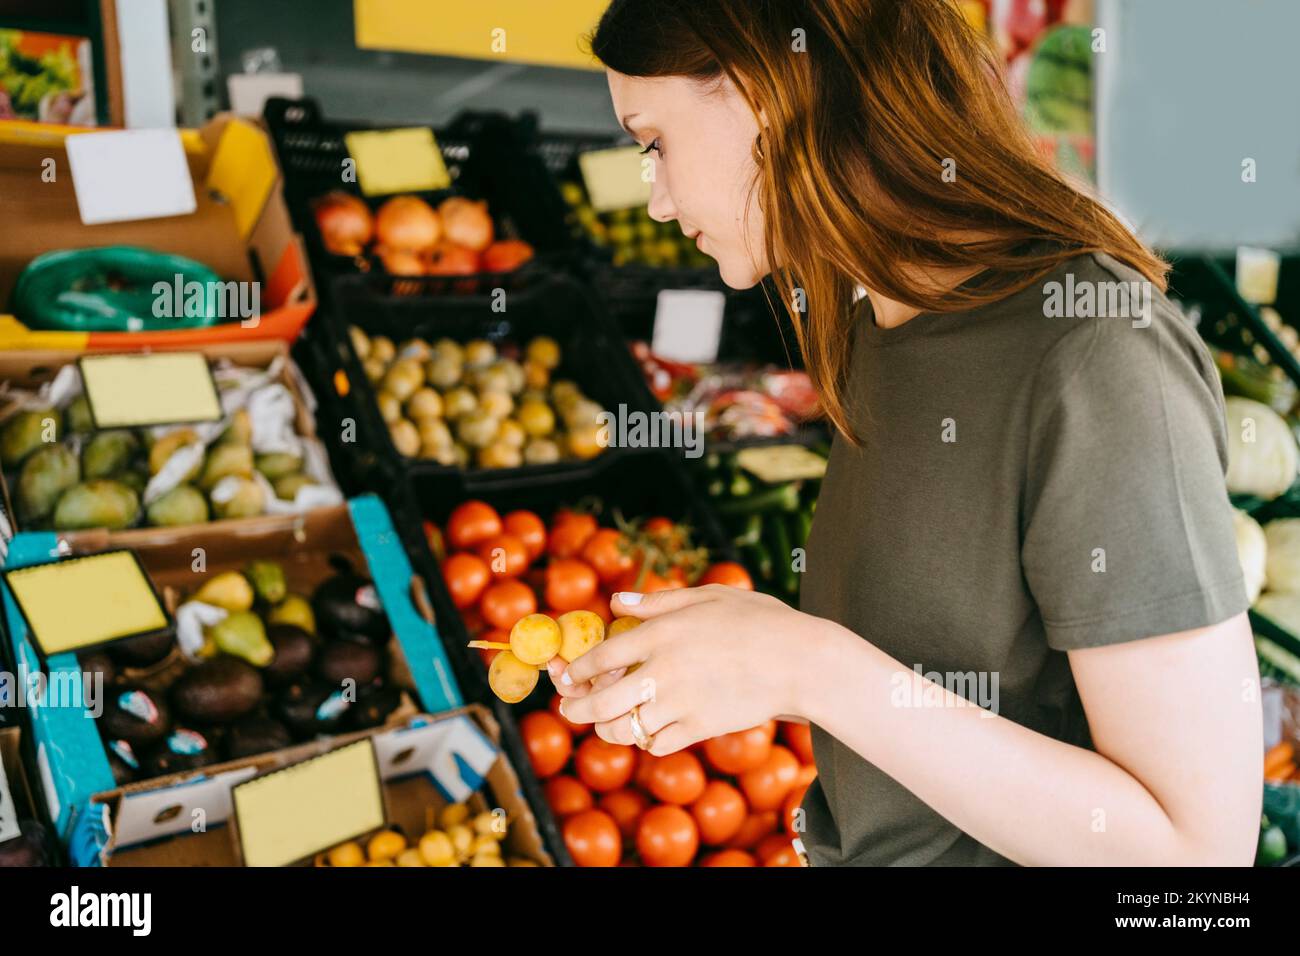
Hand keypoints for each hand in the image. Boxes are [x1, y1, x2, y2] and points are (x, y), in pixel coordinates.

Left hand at [547, 585, 813, 754]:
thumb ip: (657, 602)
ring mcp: (681, 702)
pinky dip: (648, 741)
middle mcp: (664, 669)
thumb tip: (614, 601)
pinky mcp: (701, 727)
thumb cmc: (759, 621)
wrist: (802, 661)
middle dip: (575, 709)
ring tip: (607, 724)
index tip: (566, 677)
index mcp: (662, 632)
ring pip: (624, 729)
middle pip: (600, 702)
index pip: (600, 656)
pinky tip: (650, 730)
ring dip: (609, 729)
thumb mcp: (708, 597)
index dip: (575, 671)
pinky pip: (657, 744)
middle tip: (568, 709)